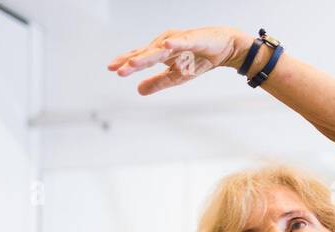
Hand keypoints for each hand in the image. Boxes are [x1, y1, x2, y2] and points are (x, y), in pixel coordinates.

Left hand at [108, 26, 247, 95]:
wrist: (224, 47)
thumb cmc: (200, 59)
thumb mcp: (178, 76)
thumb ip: (158, 82)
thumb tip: (138, 90)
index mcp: (161, 52)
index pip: (141, 57)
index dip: (126, 62)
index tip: (111, 68)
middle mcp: (166, 44)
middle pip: (147, 53)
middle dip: (133, 62)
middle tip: (118, 70)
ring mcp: (179, 40)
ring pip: (160, 49)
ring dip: (147, 55)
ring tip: (134, 63)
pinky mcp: (194, 39)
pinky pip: (183, 41)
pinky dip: (175, 43)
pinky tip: (167, 45)